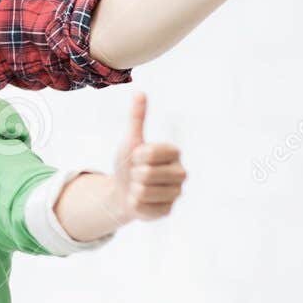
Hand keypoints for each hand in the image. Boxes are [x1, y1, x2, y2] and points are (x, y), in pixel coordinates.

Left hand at [111, 93, 185, 222]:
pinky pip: (143, 207)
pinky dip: (135, 204)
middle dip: (134, 174)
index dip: (135, 156)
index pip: (149, 153)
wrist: (121, 191)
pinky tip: (141, 201)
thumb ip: (136, 118)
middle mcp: (181, 173)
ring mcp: (176, 194)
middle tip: (137, 174)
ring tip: (139, 187)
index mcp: (174, 153)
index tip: (138, 158)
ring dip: (134, 189)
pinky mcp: (168, 211)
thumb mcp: (130, 140)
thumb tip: (139, 92)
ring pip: (144, 191)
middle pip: (146, 174)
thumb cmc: (129, 163)